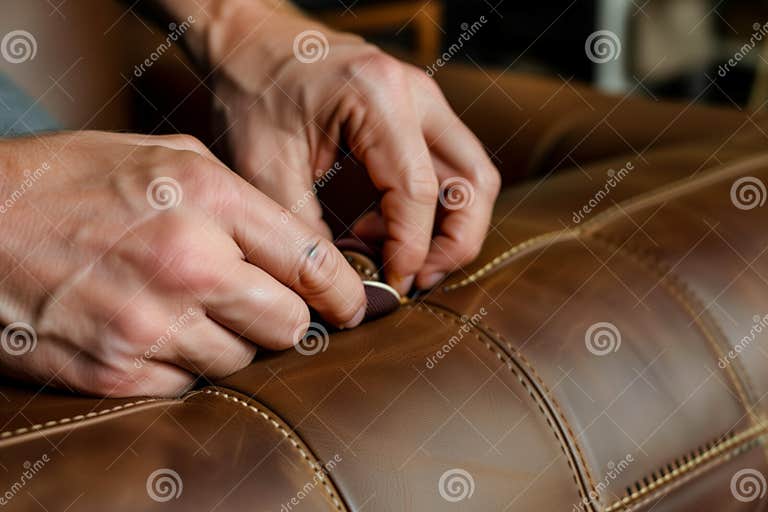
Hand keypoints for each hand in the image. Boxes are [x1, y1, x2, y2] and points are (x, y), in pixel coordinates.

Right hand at [0, 132, 365, 396]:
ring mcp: (152, 324)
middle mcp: (189, 264)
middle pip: (290, 325)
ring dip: (231, 344)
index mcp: (209, 201)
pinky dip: (183, 367)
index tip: (351, 304)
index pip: (312, 262)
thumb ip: (237, 197)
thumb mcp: (163, 157)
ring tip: (191, 313)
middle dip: (286, 320)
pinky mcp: (118, 372)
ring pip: (242, 362)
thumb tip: (294, 245)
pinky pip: (189, 387)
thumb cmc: (70, 182)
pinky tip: (154, 333)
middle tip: (264, 307)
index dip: (344, 292)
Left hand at [195, 3, 500, 292]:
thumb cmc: (251, 91)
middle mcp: (415, 93)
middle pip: (474, 181)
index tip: (390, 286)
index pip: (418, 191)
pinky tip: (383, 229)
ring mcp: (423, 101)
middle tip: (416, 280)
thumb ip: (307, 233)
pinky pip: (449, 169)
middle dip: (456, 243)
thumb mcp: (265, 168)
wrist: (248, 44)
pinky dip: (432, 209)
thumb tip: (344, 290)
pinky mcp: (417, 114)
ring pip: (471, 175)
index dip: (411, 250)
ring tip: (396, 258)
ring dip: (450, 228)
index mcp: (377, 96)